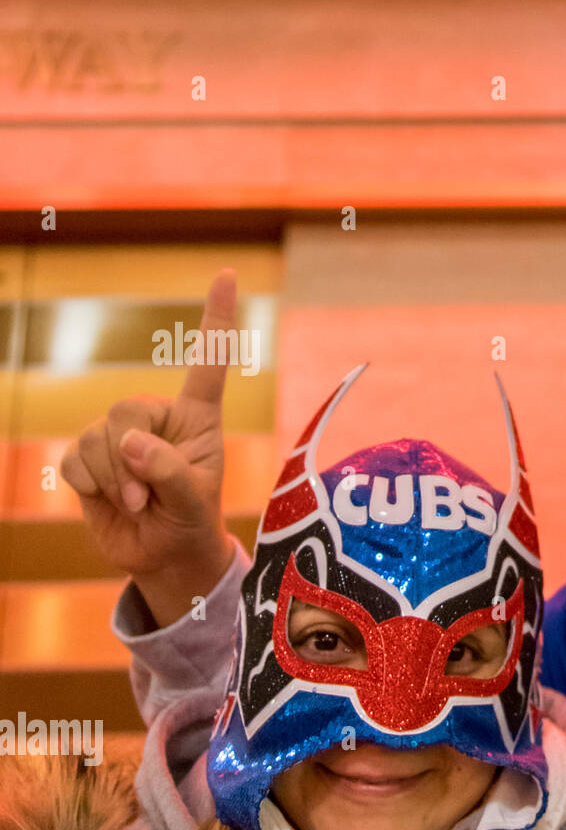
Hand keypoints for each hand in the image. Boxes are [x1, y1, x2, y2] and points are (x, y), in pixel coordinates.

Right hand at [60, 269, 238, 626]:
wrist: (162, 555)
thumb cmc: (190, 523)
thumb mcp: (193, 502)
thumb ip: (170, 472)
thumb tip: (131, 442)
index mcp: (199, 419)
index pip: (208, 363)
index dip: (216, 319)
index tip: (227, 274)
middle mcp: (158, 417)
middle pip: (126, 411)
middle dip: (131, 460)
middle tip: (147, 498)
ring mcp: (121, 434)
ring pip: (97, 438)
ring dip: (114, 481)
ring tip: (137, 505)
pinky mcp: (90, 455)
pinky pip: (75, 459)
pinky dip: (91, 486)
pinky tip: (111, 500)